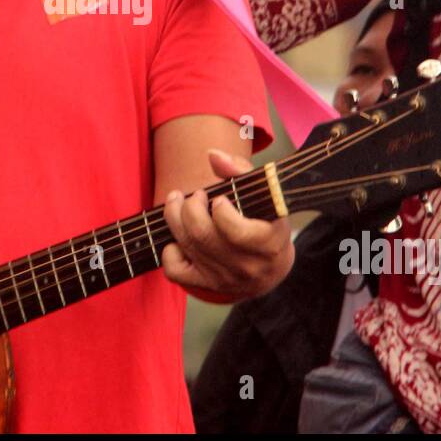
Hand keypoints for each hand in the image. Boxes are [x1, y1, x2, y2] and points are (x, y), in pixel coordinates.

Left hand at [161, 149, 293, 300]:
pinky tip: (179, 237)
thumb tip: (212, 155)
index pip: (236, 232)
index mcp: (268, 245)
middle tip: (195, 195)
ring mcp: (224, 279)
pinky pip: (176, 272)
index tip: (220, 198)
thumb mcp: (266, 196)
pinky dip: (170, 252)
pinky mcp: (207, 285)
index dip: (221, 211)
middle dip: (190, 207)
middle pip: (203, 235)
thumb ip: (241, 171)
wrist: (271, 268)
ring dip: (175, 217)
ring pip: (188, 246)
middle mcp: (246, 266)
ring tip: (177, 201)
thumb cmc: (267, 223)